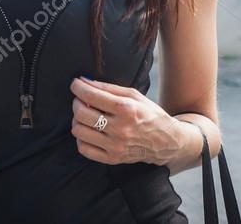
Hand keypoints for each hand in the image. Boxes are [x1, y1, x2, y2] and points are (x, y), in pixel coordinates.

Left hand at [69, 77, 186, 165]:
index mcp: (126, 109)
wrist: (165, 141)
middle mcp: (119, 128)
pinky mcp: (112, 158)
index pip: (91, 96)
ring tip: (85, 115)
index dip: (78, 88)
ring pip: (79, 131)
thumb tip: (85, 82)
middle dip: (76, 102)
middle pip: (81, 113)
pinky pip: (84, 149)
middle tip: (80, 99)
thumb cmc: (149, 114)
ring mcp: (115, 146)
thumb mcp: (134, 95)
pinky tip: (89, 131)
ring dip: (77, 120)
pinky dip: (81, 137)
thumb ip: (109, 88)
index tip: (75, 84)